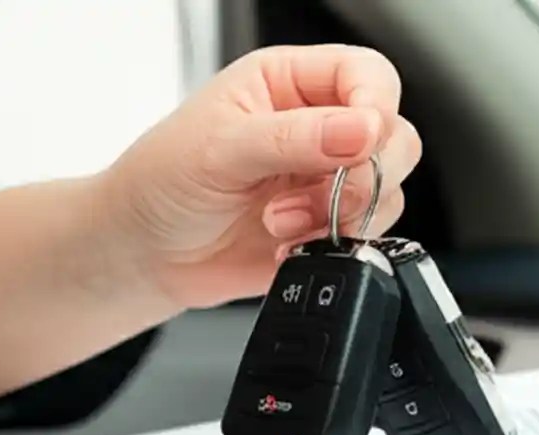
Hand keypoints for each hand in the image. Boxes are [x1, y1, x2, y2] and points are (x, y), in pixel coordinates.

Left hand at [97, 44, 421, 310]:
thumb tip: (365, 129)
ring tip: (280, 221)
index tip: (360, 140)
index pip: (368, 75)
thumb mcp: (221, 148)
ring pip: (387, 191)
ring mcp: (328, 180)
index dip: (376, 106)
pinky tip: (289, 244)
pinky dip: (334, 245)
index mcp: (290, 82)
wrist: (143, 254)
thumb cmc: (161, 183)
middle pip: (395, 137)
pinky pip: (368, 236)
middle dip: (361, 174)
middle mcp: (319, 127)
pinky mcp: (330, 228)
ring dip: (339, 215)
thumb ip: (297, 137)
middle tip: (315, 191)